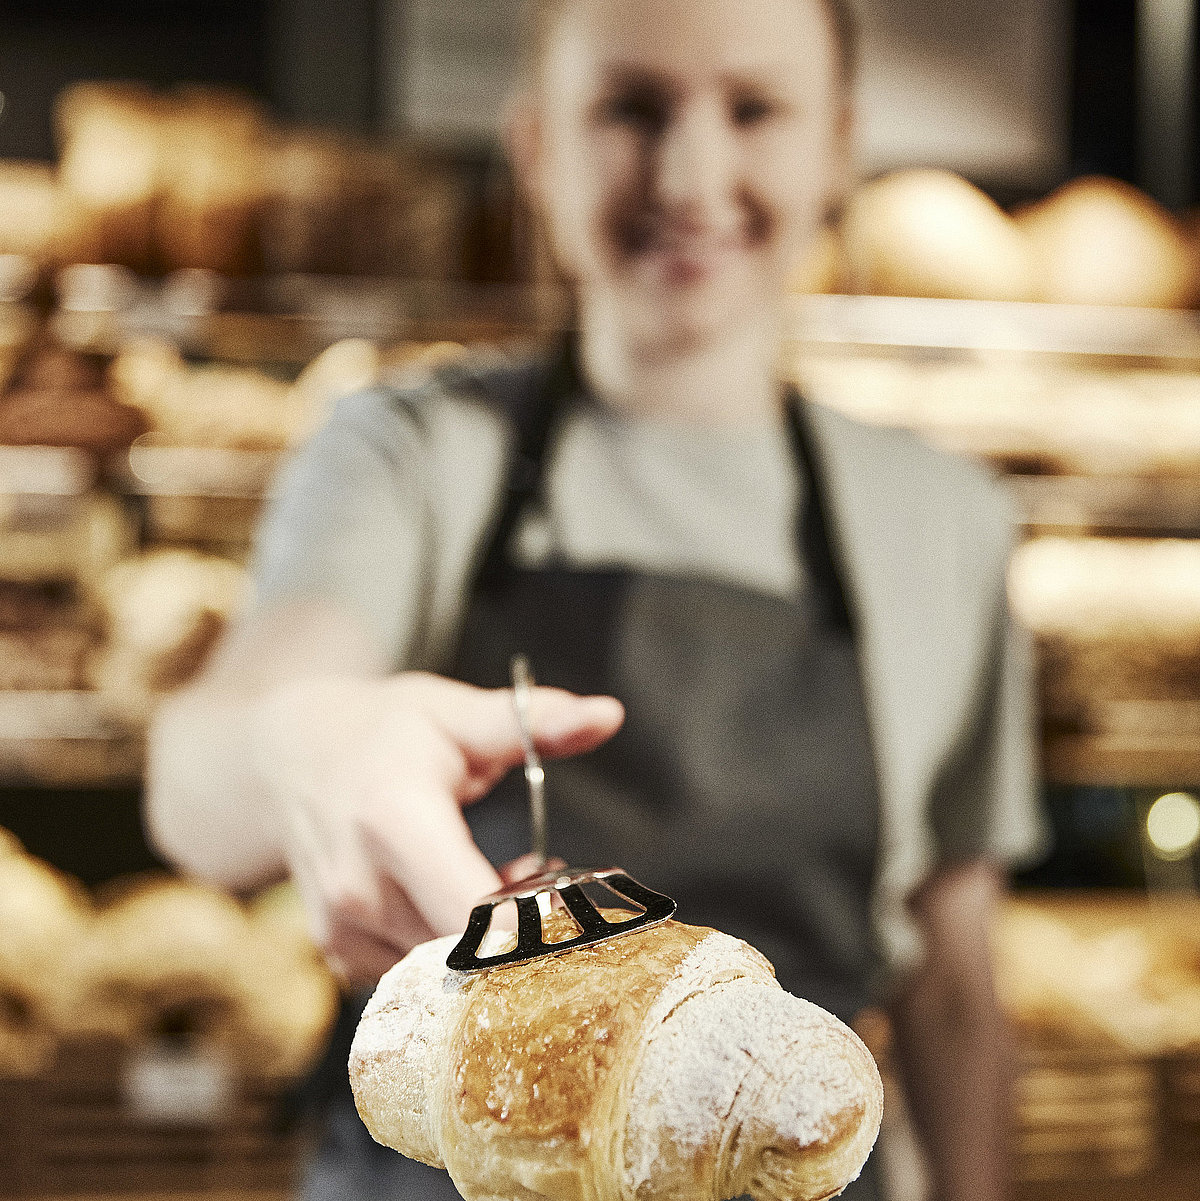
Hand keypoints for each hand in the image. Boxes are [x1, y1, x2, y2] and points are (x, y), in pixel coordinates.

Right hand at [251, 671, 622, 984]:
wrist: (288, 757)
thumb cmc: (383, 730)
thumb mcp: (456, 712)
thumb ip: (532, 720)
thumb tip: (609, 715)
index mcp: (393, 821)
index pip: (478, 916)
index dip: (539, 925)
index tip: (578, 902)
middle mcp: (360, 887)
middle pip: (471, 952)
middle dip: (527, 930)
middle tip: (557, 881)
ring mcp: (344, 927)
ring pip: (448, 970)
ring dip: (493, 939)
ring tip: (515, 877)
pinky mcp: (340, 952)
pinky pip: (417, 973)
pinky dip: (454, 947)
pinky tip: (468, 898)